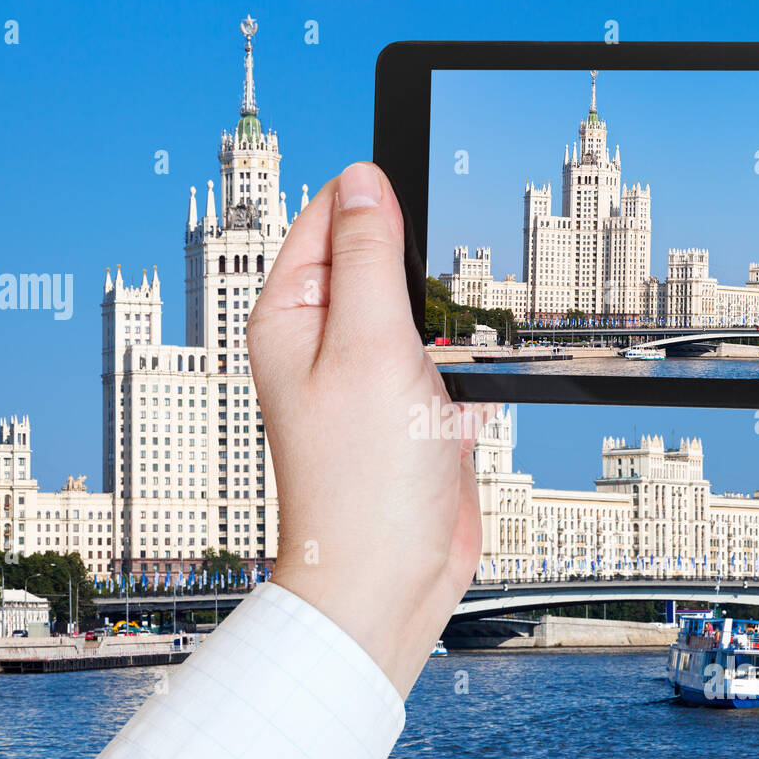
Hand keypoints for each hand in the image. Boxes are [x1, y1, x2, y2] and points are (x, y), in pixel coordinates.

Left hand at [246, 162, 492, 697]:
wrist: (389, 579)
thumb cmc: (361, 479)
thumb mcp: (366, 345)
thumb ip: (367, 256)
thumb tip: (365, 179)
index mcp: (291, 316)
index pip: (328, 220)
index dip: (375, 201)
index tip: (420, 202)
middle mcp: (327, 342)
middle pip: (382, 262)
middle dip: (424, 274)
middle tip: (436, 310)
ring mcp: (372, 378)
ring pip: (425, 316)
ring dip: (451, 332)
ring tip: (445, 374)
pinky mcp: (413, 413)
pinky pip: (450, 366)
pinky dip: (467, 377)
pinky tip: (460, 410)